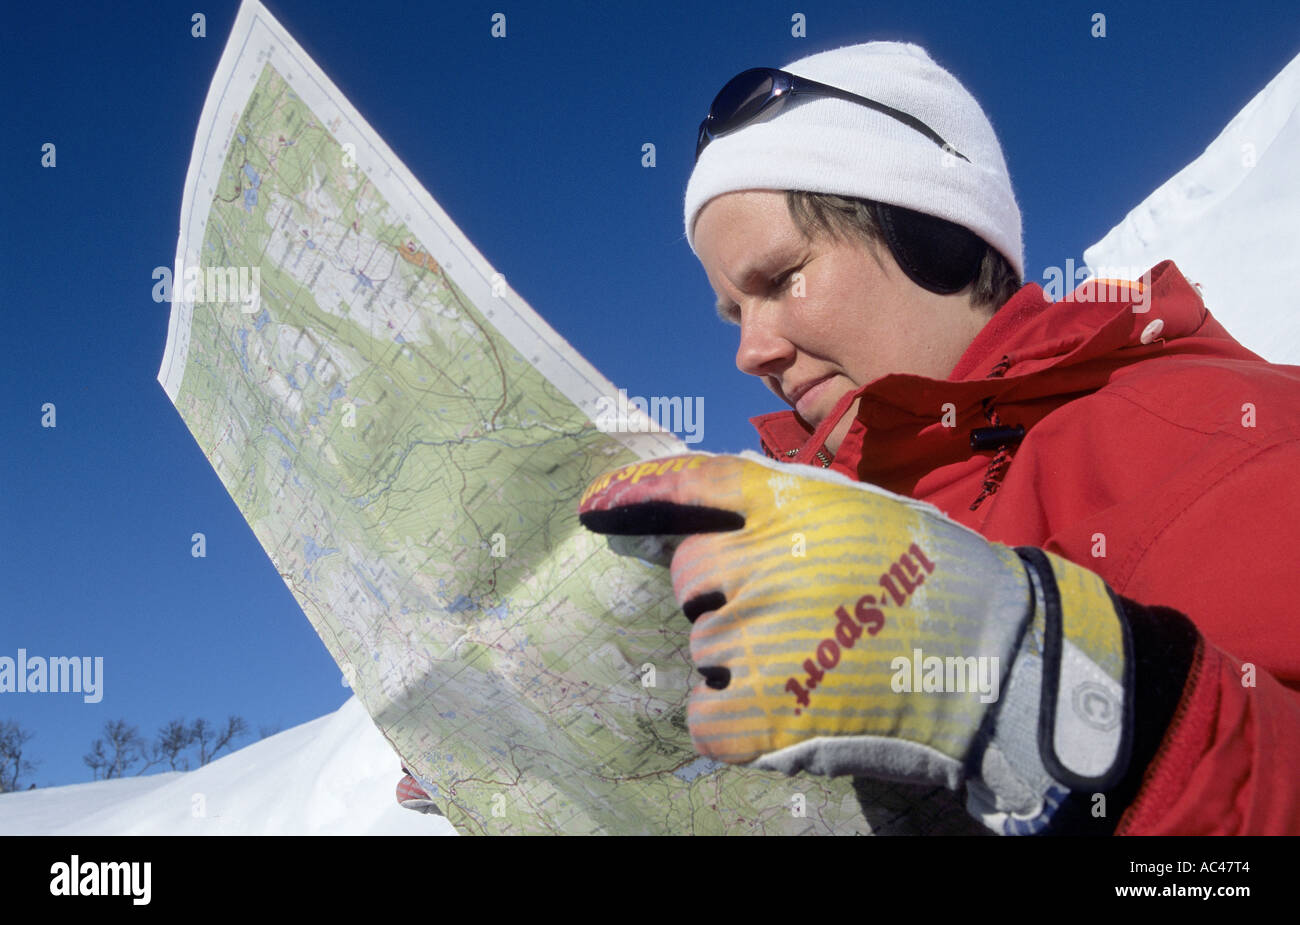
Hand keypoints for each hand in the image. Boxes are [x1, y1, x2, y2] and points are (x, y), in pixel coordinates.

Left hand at [579, 452, 1133, 816]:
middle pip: (689, 577)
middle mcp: (756, 564)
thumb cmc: (931, 580)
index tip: (594, 507)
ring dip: (740, 657)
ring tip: (812, 664)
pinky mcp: (753, 715)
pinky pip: (704, 713)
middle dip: (724, 593)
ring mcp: (752, 641)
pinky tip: (786, 710)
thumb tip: (710, 521)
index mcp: (787, 505)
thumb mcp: (860, 511)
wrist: (996, 660)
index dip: (637, 491)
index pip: (690, 484)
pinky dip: (734, 717)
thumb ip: (785, 508)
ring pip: (702, 647)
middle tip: (792, 614)